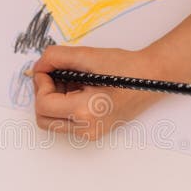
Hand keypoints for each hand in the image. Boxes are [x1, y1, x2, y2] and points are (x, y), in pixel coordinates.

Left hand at [31, 45, 167, 140]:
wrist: (152, 79)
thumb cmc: (126, 68)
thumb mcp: (88, 56)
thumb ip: (57, 58)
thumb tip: (39, 65)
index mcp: (86, 111)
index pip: (43, 104)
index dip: (40, 84)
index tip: (47, 69)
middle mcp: (87, 128)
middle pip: (43, 119)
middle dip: (43, 95)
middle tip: (54, 76)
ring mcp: (90, 134)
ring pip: (53, 122)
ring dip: (53, 101)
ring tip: (70, 82)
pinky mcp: (93, 132)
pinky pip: (66, 123)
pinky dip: (64, 107)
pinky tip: (78, 90)